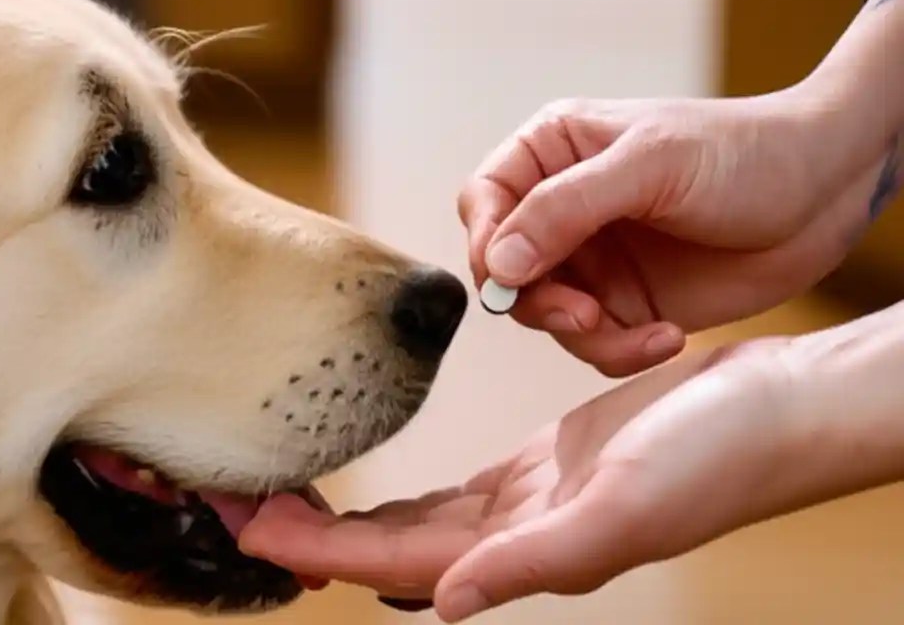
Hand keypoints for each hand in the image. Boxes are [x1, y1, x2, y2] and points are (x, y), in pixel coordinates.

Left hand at [239, 339, 798, 620]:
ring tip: (290, 493)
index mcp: (527, 553)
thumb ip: (535, 560)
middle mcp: (518, 537)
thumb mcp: (625, 507)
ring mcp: (531, 504)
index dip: (324, 548)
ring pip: (420, 518)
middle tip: (243, 506)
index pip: (398, 560)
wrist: (773, 411)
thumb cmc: (714, 458)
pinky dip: (411, 489)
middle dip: (320, 533)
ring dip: (356, 514)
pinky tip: (380, 480)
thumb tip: (451, 606)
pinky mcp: (547, 466)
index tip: (251, 526)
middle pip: (394, 545)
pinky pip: (459, 489)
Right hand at [458, 89, 890, 375]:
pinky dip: (620, 353)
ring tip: (637, 333)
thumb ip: (565, 209)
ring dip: (583, 335)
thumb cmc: (744, 153)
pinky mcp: (627, 305)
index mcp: (554, 153)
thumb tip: (495, 264)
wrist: (828, 192)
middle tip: (583, 316)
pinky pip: (593, 344)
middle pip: (504, 269)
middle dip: (538, 301)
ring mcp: (594, 260)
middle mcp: (564, 210)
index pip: (485, 200)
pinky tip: (666, 337)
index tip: (507, 279)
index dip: (484, 242)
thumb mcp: (650, 166)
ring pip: (545, 315)